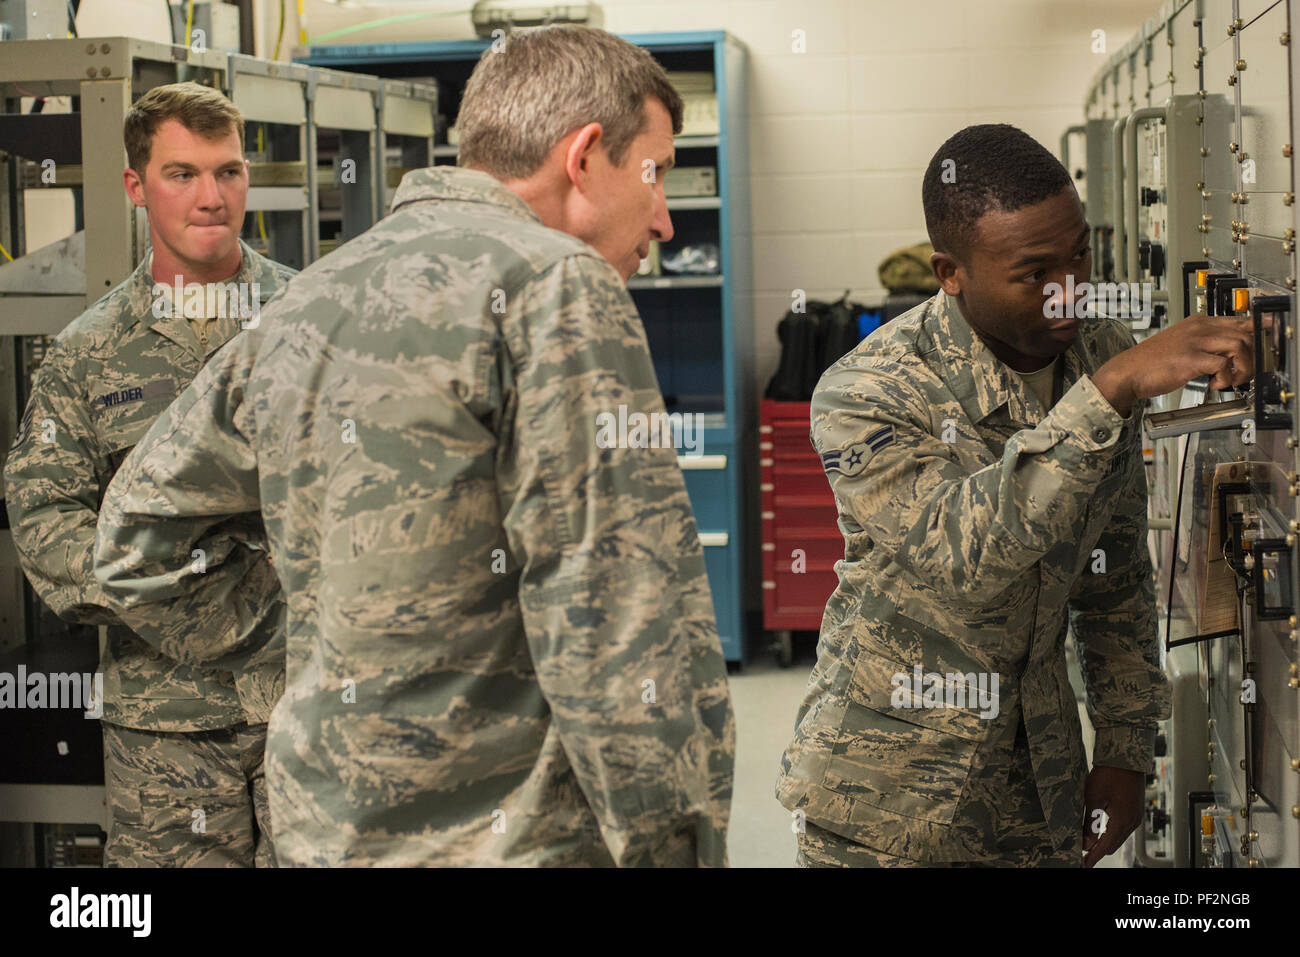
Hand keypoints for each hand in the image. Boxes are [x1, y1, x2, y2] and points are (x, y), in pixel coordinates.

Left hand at [1081, 765, 1144, 866]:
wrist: (1126, 758)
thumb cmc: (1110, 774)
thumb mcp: (1094, 798)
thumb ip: (1090, 822)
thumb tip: (1085, 842)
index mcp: (1122, 821)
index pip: (1105, 846)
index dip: (1093, 857)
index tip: (1083, 864)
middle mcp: (1132, 822)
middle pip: (1112, 845)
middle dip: (1098, 851)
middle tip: (1082, 855)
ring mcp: (1135, 817)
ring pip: (1118, 838)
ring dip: (1104, 842)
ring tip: (1088, 844)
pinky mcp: (1135, 811)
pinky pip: (1123, 829)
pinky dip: (1111, 833)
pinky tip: (1100, 831)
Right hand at [1091, 314, 1257, 416]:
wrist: (1127, 372)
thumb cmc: (1150, 362)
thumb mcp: (1181, 345)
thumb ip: (1205, 344)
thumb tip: (1229, 354)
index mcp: (1198, 323)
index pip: (1239, 319)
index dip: (1260, 326)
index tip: (1271, 332)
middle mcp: (1199, 328)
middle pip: (1245, 332)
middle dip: (1253, 355)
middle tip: (1247, 372)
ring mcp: (1195, 342)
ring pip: (1239, 345)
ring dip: (1242, 367)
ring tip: (1231, 380)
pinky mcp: (1191, 359)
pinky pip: (1223, 365)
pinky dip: (1226, 378)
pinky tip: (1216, 384)